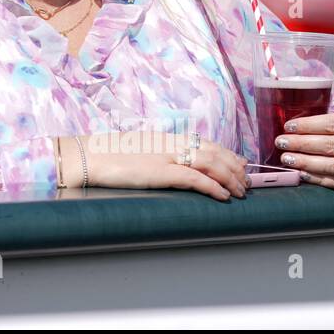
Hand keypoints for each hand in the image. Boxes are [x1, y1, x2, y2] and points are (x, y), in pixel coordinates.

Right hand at [83, 132, 247, 200]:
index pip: (204, 142)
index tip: (240, 163)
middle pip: (212, 151)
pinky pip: (193, 178)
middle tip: (246, 182)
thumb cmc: (105, 156)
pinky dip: (212, 186)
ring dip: (229, 178)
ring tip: (240, 192)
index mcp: (163, 138)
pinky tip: (223, 196)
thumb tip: (169, 164)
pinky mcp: (158, 171)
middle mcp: (168, 143)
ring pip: (209, 163)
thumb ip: (155, 154)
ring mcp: (164, 156)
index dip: (226, 153)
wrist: (86, 156)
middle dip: (234, 167)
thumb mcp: (135, 151)